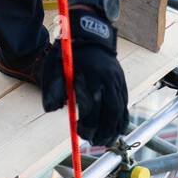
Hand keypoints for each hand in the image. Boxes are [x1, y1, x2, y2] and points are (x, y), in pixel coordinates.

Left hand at [41, 8, 130, 145]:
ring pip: (120, 112)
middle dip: (102, 132)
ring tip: (105, 141)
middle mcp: (107, 80)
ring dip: (113, 130)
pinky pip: (125, 106)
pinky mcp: (122, 84)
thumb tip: (51, 110)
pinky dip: (122, 121)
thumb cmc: (70, 54)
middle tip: (93, 142)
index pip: (93, 107)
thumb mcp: (56, 67)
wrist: (90, 35)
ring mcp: (118, 82)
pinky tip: (117, 132)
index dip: (87, 123)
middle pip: (110, 113)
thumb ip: (52, 88)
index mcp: (90, 76)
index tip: (79, 131)